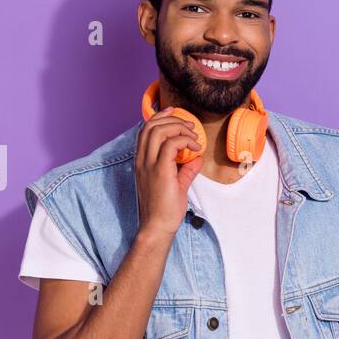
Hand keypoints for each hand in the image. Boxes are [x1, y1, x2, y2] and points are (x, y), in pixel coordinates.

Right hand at [134, 106, 203, 237]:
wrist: (157, 227)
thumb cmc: (164, 210)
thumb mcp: (177, 184)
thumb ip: (186, 170)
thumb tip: (196, 158)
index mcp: (142, 161)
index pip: (145, 129)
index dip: (159, 116)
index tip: (174, 111)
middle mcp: (142, 160)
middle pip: (151, 125)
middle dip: (172, 118)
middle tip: (189, 125)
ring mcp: (148, 165)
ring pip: (159, 130)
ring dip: (179, 128)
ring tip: (193, 136)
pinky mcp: (159, 171)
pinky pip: (170, 145)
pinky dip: (184, 141)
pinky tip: (195, 148)